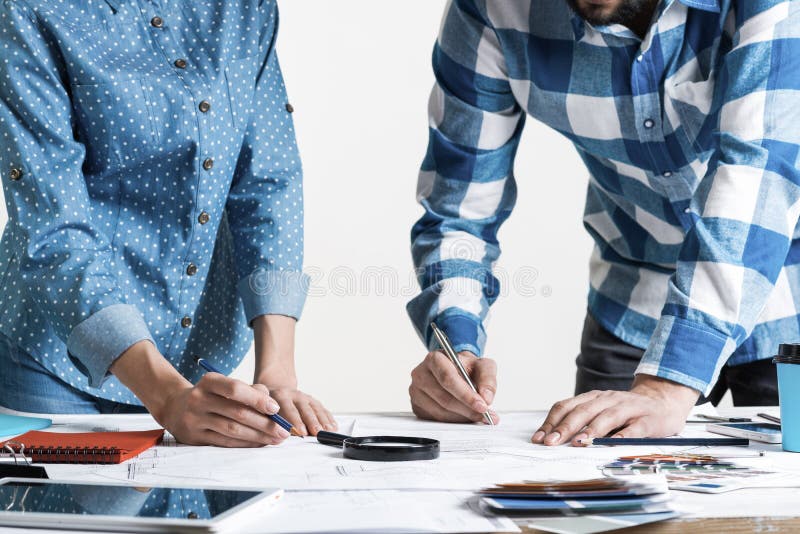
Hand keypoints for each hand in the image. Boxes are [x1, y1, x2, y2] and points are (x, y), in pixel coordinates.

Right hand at [157, 374, 290, 446]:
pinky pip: (224, 442)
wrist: (175, 407)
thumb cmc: (210, 395)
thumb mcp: (224, 385)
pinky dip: (244, 444)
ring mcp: (194, 419)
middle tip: (284, 431)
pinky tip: (259, 443)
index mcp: (208, 381)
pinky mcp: (194, 437)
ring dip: (258, 436)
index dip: (257, 399)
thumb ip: (249, 391)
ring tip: (276, 439)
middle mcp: (198, 399)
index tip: (276, 409)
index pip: (235, 389)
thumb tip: (273, 408)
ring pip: (232, 430)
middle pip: (237, 413)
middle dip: (264, 423)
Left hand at [264, 387, 336, 436]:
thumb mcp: (263, 409)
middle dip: (312, 422)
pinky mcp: (313, 401)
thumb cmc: (267, 406)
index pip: (288, 409)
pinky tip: (333, 427)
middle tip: (317, 433)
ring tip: (328, 431)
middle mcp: (294, 395)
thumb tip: (277, 435)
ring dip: (323, 421)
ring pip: (316, 409)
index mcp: (280, 396)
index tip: (301, 432)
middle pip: (305, 409)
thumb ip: (269, 421)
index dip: (295, 421)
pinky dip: (329, 418)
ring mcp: (305, 397)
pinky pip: (323, 409)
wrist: (275, 389)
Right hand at [409, 350, 498, 422]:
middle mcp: (421, 374)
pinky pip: (436, 420)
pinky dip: (454, 421)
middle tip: (486, 415)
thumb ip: (487, 379)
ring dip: (462, 417)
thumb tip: (486, 397)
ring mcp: (416, 392)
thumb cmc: (466, 367)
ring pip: (441, 412)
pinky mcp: (417, 406)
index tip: (482, 406)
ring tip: (478, 416)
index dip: (466, 395)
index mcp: (434, 359)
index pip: (448, 379)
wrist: (456, 369)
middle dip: (468, 410)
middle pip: (444, 398)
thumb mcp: (482, 365)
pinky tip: (464, 416)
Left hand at [532, 375, 698, 445]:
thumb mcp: (600, 411)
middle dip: (565, 427)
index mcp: (593, 398)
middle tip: (551, 443)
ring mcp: (628, 408)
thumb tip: (551, 438)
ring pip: (607, 417)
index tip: (539, 438)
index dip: (551, 421)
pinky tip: (613, 444)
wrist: (662, 402)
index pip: (566, 406)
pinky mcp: (647, 420)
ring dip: (591, 430)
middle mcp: (608, 399)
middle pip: (583, 411)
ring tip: (578, 443)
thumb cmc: (625, 411)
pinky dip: (623, 435)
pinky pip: (634, 428)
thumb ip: (580, 421)